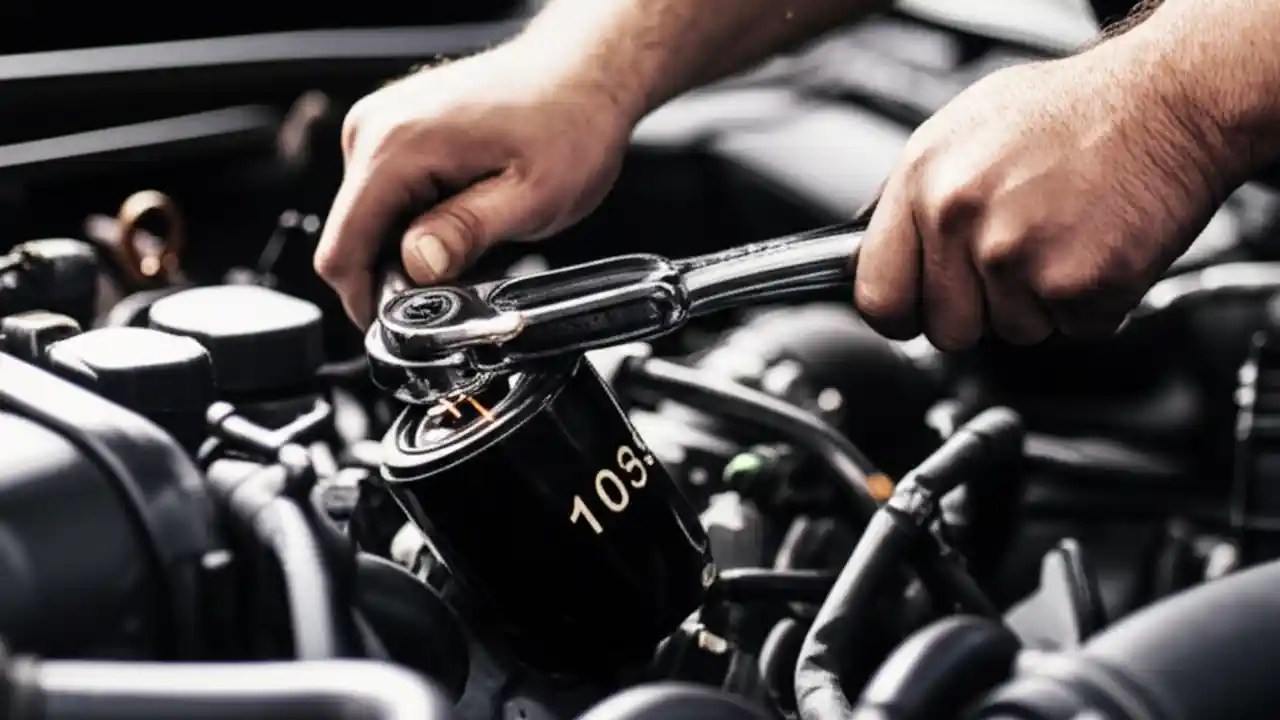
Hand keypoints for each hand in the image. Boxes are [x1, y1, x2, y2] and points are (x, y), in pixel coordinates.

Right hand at [315, 45, 635, 326]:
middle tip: (464, 279)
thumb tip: (417, 266)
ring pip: (369, 220)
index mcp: (397, 147)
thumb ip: (467, 233)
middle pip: (352, 238)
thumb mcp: (532, 197)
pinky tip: (465, 212)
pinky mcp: (395, 127)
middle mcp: (375, 129)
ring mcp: (381, 124)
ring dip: (411, 245)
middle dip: (397, 274)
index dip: (369, 302)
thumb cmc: (569, 123)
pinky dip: (418, 218)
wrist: (584, 72)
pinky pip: (386, 194)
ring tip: (475, 236)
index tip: (409, 323)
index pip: (341, 250)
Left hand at [853, 47, 1235, 349]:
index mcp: (922, 181)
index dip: (902, 313)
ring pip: (1012, 333)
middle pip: (946, 330)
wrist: (1169, 100)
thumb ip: (914, 198)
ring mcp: (1017, 255)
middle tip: (1018, 259)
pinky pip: (1072, 330)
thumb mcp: (961, 131)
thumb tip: (876, 251)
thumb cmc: (1073, 111)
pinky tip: (1095, 248)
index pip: (877, 296)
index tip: (919, 312)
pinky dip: (1092, 304)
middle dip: (981, 310)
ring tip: (1062, 237)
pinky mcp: (1078, 284)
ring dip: (1041, 304)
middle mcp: (960, 218)